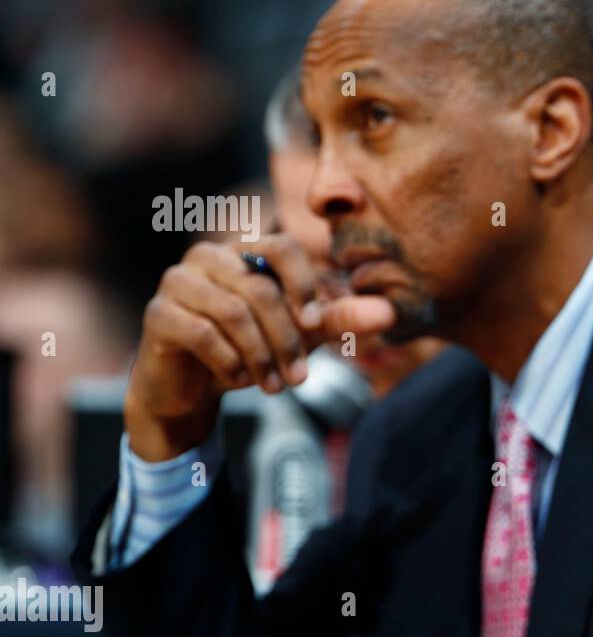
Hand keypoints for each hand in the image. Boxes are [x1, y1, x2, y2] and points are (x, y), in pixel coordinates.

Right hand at [125, 236, 395, 460]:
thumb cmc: (249, 349)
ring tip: (274, 385)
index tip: (315, 324)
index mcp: (245, 251)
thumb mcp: (300, 335)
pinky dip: (229, 361)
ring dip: (261, 355)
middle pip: (260, 287)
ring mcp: (178, 282)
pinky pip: (201, 332)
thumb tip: (389, 313)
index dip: (304, 283)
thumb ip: (338, 319)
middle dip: (287, 338)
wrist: (193, 389)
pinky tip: (239, 379)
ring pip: (232, 311)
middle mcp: (209, 257)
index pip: (282, 246)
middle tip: (300, 377)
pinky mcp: (159, 314)